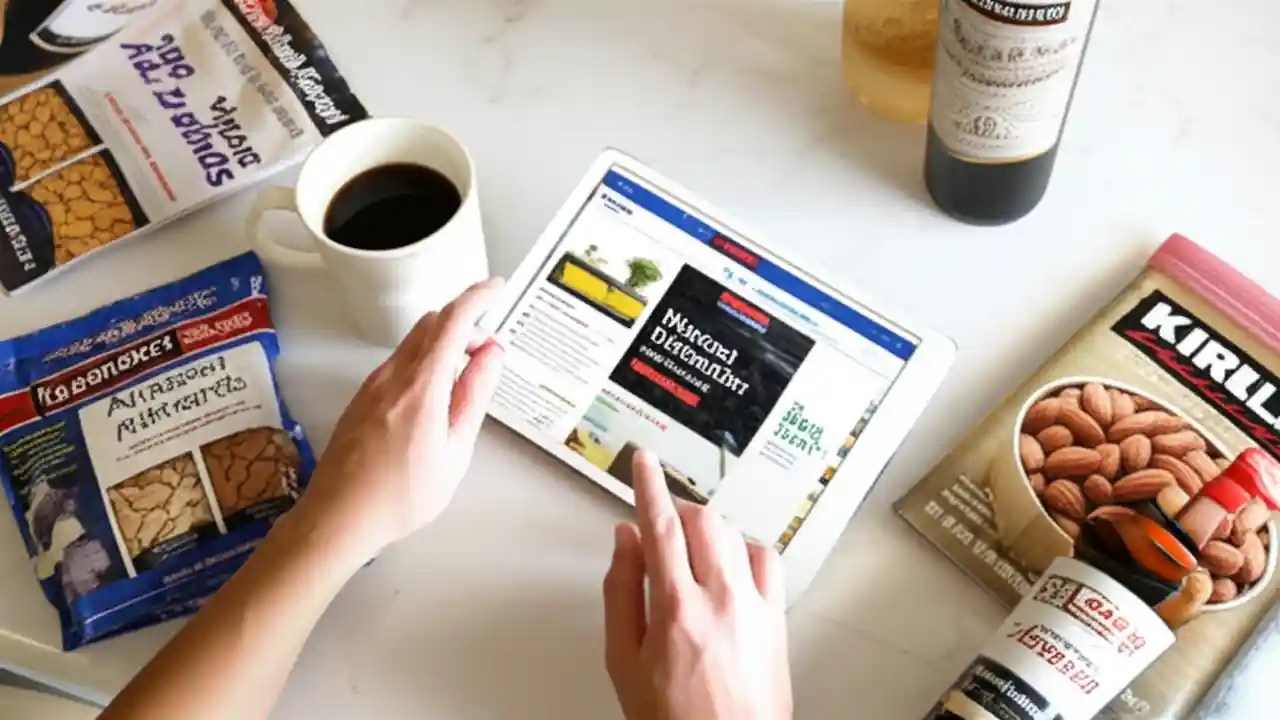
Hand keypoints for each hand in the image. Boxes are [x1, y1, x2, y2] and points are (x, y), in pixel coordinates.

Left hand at [293, 278, 505, 564]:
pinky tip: (436, 393)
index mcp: (421, 385)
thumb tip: (492, 354)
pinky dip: (425, 359)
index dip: (479, 297)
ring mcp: (372, 384)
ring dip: (444, 341)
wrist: (338, 518)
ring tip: (467, 373)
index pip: (454, 320)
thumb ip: (474, 395)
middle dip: (466, 322)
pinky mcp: (362, 398)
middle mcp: (392, 375)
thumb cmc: (401, 495)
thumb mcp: (455, 450)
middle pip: (432, 323)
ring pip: (414, 341)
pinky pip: (399, 361)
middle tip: (490, 349)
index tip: (499, 289)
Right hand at [603, 450, 791, 719]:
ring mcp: (756, 608)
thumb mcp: (622, 661)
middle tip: (661, 523)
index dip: (649, 484)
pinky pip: (768, 562)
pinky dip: (745, 552)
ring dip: (709, 531)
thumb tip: (625, 541)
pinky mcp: (778, 620)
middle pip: (703, 521)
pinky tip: (730, 567)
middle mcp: (723, 601)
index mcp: (677, 609)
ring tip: (690, 552)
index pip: (661, 525)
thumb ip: (620, 592)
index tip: (644, 460)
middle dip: (678, 510)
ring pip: (736, 535)